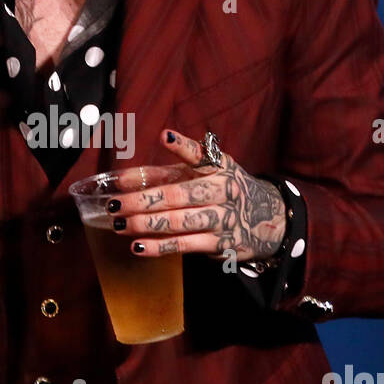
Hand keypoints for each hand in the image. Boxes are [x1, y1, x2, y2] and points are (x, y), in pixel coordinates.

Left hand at [106, 127, 286, 259]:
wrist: (269, 218)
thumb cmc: (222, 190)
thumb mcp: (203, 174)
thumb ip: (165, 173)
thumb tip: (122, 178)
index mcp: (218, 167)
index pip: (199, 155)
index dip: (182, 146)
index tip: (165, 136)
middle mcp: (223, 190)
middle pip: (178, 195)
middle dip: (142, 200)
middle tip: (114, 203)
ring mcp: (223, 218)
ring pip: (179, 222)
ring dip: (146, 224)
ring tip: (120, 224)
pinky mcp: (221, 244)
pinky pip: (185, 245)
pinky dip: (159, 247)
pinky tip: (138, 246)